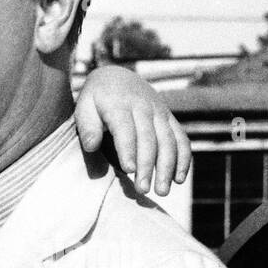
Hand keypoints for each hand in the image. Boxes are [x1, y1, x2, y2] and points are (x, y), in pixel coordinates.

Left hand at [75, 64, 190, 197]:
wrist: (116, 76)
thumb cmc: (95, 99)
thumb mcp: (83, 107)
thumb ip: (87, 126)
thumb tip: (91, 145)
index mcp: (119, 105)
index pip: (126, 130)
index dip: (129, 149)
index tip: (129, 170)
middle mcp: (144, 108)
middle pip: (149, 139)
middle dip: (148, 166)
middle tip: (143, 190)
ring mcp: (160, 113)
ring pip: (169, 141)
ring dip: (168, 167)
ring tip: (162, 191)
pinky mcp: (169, 119)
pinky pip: (181, 139)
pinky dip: (183, 158)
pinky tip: (179, 179)